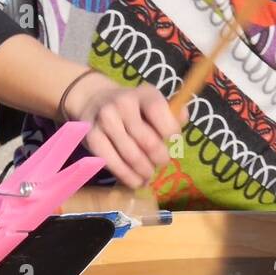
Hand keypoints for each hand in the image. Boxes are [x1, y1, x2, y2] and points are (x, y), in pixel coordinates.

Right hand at [64, 73, 186, 188]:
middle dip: (160, 159)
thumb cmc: (134, 109)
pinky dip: (128, 178)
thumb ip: (173, 114)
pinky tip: (135, 181)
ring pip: (133, 157)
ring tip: (148, 175)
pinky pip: (114, 165)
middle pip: (150, 144)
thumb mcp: (154, 103)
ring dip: (145, 172)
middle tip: (160, 162)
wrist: (95, 101)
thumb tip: (183, 118)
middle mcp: (124, 103)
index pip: (166, 120)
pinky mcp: (92, 137)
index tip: (171, 142)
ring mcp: (106, 120)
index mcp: (145, 94)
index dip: (173, 136)